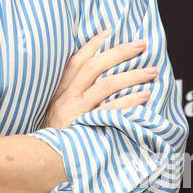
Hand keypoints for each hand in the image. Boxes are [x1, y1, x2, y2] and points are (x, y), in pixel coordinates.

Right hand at [40, 29, 158, 129]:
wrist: (41, 160)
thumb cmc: (53, 137)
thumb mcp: (54, 112)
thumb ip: (69, 96)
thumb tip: (90, 81)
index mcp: (59, 91)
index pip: (76, 60)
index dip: (92, 44)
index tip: (110, 32)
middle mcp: (67, 97)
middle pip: (94, 67)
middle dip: (119, 52)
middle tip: (141, 45)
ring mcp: (77, 111)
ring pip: (106, 85)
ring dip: (131, 75)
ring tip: (151, 71)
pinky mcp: (87, 126)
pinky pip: (112, 110)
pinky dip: (129, 101)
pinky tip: (144, 95)